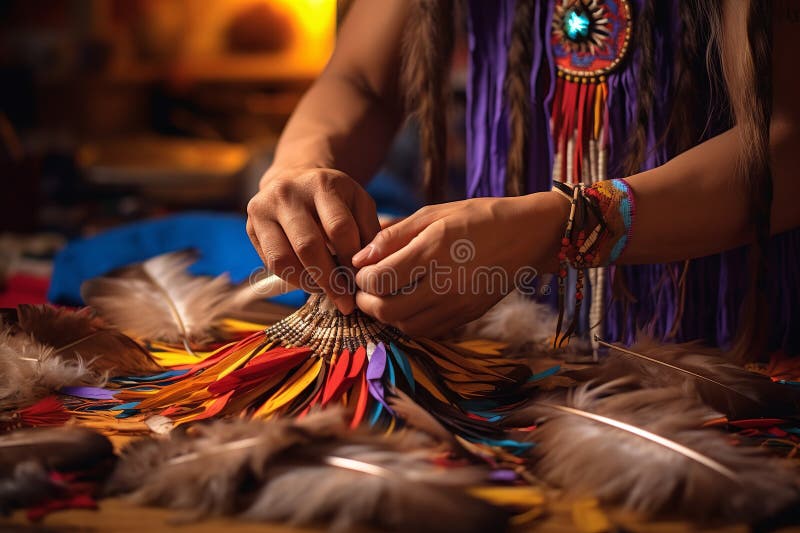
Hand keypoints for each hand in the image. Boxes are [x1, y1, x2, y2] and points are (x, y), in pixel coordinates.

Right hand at [247, 167, 380, 313]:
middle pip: (308, 246)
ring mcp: (264, 208)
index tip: (362, 282)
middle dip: (330, 280)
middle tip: (346, 301)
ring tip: (328, 293)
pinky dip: (293, 279)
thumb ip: (369, 232)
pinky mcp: (251, 226)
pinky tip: (310, 283)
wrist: (296, 180)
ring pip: (284, 259)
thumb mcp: (359, 204)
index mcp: (322, 183)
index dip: (351, 260)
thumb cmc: (335, 199)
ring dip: (309, 284)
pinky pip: (271, 263)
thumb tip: (372, 269)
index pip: (339, 228)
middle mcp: (287, 192)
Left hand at [351, 192, 567, 336]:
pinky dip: (409, 323)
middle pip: (387, 310)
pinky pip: (427, 332)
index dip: (361, 278)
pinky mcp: (467, 317)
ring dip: (387, 315)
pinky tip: (408, 305)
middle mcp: (445, 283)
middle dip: (367, 301)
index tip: (361, 270)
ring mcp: (458, 305)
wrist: (529, 236)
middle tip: (365, 288)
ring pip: (405, 327)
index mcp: (433, 251)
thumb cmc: (478, 217)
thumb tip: (359, 258)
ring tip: (386, 296)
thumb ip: (393, 236)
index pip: (379, 279)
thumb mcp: (433, 214)